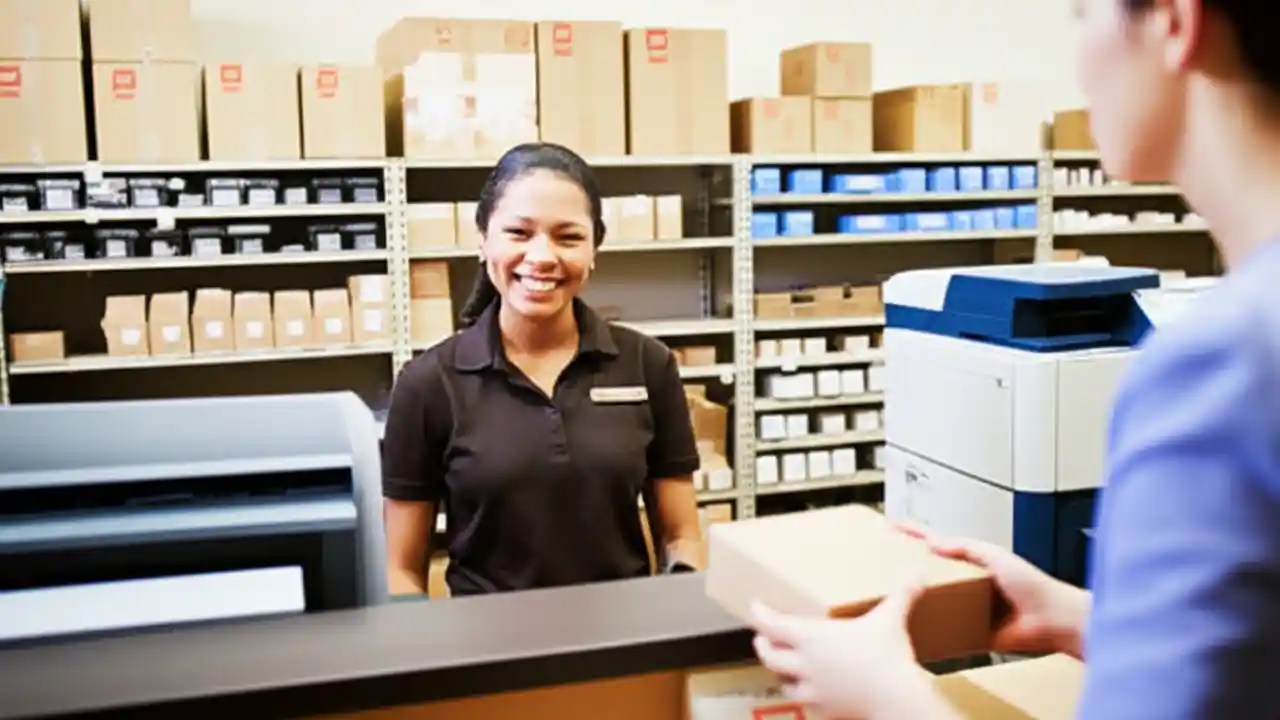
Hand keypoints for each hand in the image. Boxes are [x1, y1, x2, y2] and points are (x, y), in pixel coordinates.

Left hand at [750, 581, 958, 719]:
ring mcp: (813, 690)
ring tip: (785, 668)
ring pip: (784, 683)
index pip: (771, 624)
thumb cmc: (888, 657)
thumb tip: (918, 573)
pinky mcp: (824, 710)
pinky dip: (805, 698)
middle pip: (768, 655)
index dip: (759, 614)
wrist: (895, 698)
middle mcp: (806, 664)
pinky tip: (811, 694)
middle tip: (762, 638)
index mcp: (812, 637)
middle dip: (762, 645)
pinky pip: (806, 705)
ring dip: (782, 674)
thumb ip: (902, 594)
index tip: (755, 606)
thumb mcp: (891, 619)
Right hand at [900, 523, 1089, 658]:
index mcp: (974, 560)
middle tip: (884, 563)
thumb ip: (966, 548)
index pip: (938, 542)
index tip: (893, 526)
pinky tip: (916, 629)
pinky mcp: (971, 633)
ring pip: (934, 601)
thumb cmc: (1034, 585)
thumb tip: (935, 543)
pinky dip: (933, 631)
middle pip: (931, 572)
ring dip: (916, 599)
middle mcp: (968, 583)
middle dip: (909, 567)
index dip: (915, 533)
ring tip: (892, 595)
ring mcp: (968, 608)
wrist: (1051, 620)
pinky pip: (947, 632)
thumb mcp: (996, 555)